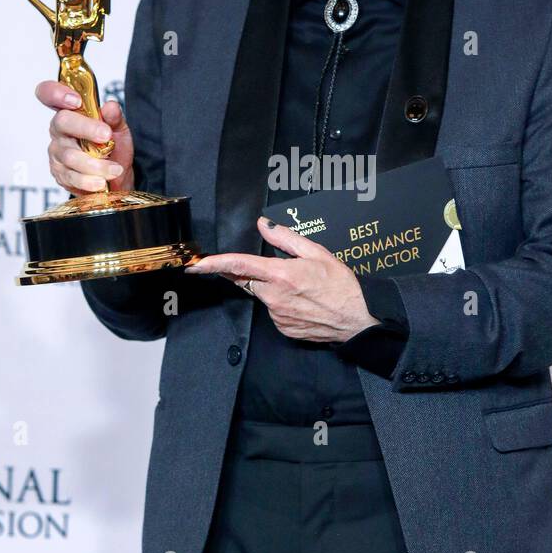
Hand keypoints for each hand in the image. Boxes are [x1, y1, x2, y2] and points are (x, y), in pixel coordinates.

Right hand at [35, 80, 134, 194]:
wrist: (116, 178)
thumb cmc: (113, 149)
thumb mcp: (119, 130)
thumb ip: (114, 118)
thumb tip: (111, 106)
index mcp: (71, 112)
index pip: (49, 94)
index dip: (56, 93)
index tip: (76, 100)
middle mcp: (60, 130)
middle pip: (62, 121)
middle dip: (86, 128)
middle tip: (106, 136)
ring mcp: (57, 152)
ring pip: (70, 155)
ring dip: (95, 163)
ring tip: (114, 169)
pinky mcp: (60, 173)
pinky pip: (71, 176)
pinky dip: (89, 180)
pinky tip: (101, 181)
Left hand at [186, 217, 380, 342]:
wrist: (356, 322)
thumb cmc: (341, 287)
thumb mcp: (318, 254)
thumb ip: (286, 238)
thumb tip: (264, 225)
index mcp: (281, 275)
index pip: (238, 265)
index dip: (214, 263)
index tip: (195, 264)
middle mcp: (273, 297)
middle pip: (249, 280)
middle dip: (257, 272)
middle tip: (283, 270)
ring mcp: (276, 315)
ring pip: (263, 295)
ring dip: (274, 288)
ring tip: (303, 287)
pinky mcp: (282, 328)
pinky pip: (274, 310)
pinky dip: (282, 302)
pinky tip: (303, 301)